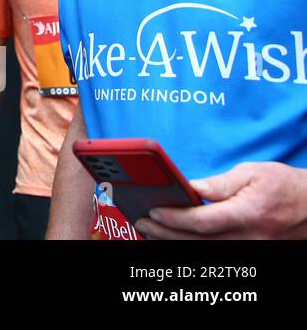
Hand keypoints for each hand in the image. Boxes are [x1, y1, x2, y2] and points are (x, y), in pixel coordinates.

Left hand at [136, 162, 306, 239]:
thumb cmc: (284, 186)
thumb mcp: (252, 173)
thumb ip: (219, 184)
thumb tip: (190, 187)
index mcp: (247, 214)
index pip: (202, 222)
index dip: (174, 218)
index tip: (153, 211)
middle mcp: (248, 237)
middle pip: (198, 241)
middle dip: (166, 233)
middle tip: (141, 223)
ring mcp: (250, 248)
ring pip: (205, 250)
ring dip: (175, 242)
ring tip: (150, 232)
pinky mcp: (249, 250)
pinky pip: (216, 251)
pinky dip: (192, 245)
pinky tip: (174, 237)